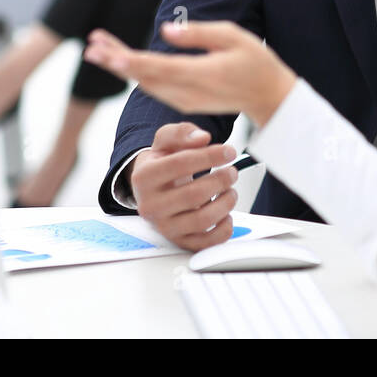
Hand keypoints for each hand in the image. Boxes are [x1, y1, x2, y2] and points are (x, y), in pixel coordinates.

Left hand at [84, 21, 296, 125]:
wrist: (268, 97)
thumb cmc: (255, 62)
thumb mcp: (234, 36)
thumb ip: (199, 34)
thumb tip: (165, 30)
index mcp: (201, 74)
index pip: (158, 67)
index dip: (129, 60)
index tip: (106, 51)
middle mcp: (188, 92)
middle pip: (144, 77)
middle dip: (115, 61)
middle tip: (91, 45)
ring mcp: (185, 100)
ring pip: (145, 83)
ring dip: (121, 66)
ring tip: (98, 46)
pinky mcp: (184, 102)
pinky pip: (154, 87)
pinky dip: (135, 73)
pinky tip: (120, 59)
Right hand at [128, 122, 238, 251]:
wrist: (152, 188)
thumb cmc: (162, 163)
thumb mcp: (165, 140)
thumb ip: (182, 132)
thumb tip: (202, 138)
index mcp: (144, 177)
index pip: (180, 165)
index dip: (210, 156)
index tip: (229, 151)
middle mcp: (150, 205)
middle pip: (193, 195)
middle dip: (221, 180)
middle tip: (232, 172)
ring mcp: (164, 226)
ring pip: (201, 220)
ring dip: (225, 204)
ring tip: (231, 191)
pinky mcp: (178, 241)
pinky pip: (204, 243)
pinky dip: (223, 230)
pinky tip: (226, 215)